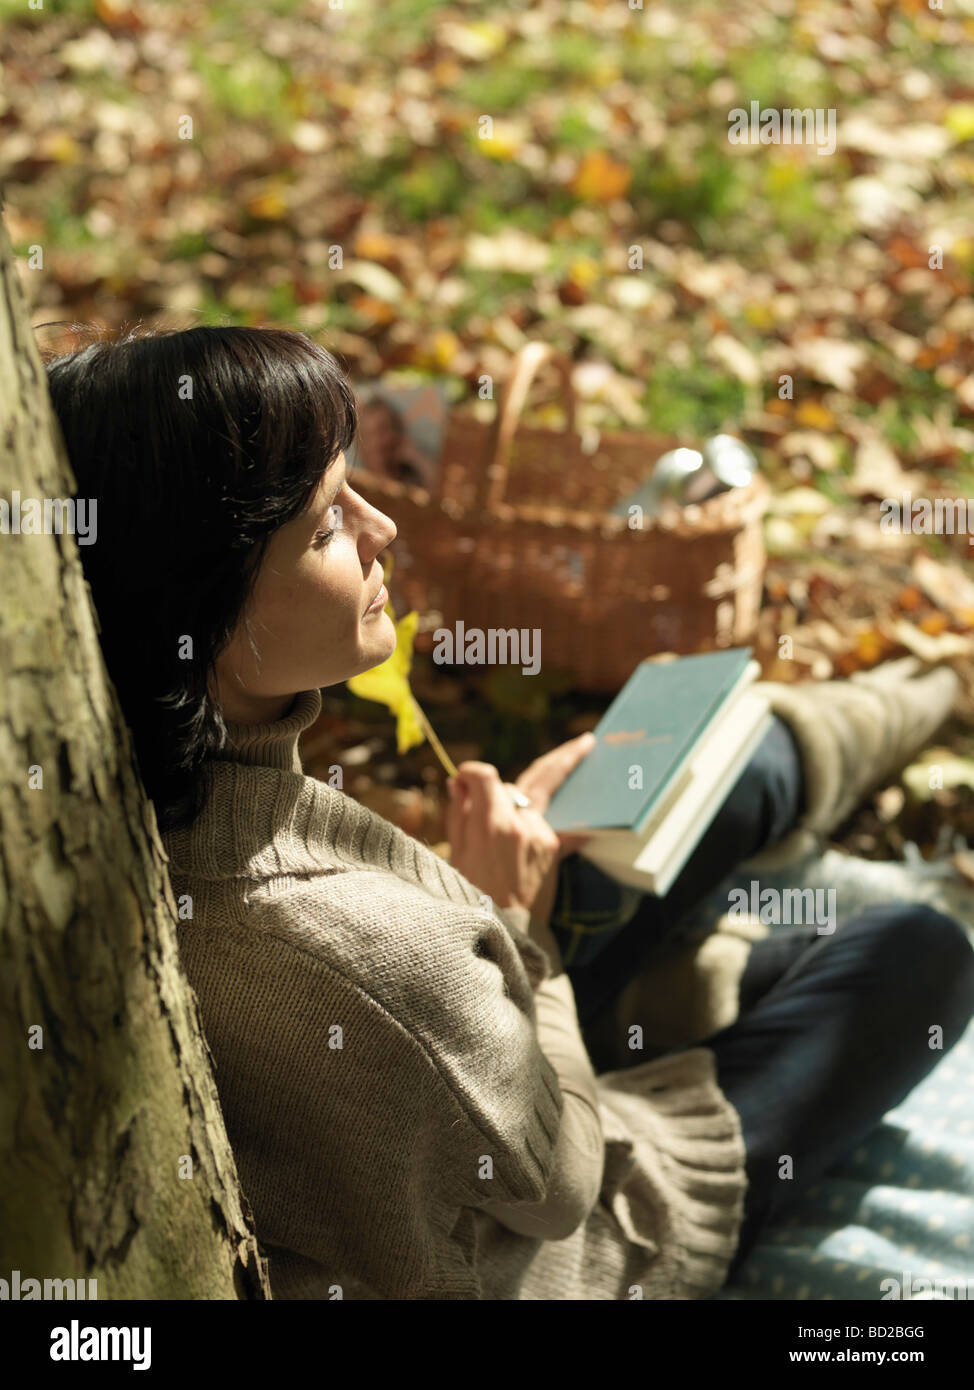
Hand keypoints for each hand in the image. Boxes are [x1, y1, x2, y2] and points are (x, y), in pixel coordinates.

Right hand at [446, 732, 596, 927]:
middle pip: (540, 776)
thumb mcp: (455, 853)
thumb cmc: (468, 896)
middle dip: (564, 757)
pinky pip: (566, 826)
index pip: (486, 777)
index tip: (464, 778)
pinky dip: (576, 819)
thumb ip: (460, 813)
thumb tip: (461, 783)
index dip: (471, 773)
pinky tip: (604, 810)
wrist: (502, 934)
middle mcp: (523, 825)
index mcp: (492, 824)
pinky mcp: (555, 852)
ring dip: (545, 788)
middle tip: (586, 742)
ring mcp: (543, 837)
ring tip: (585, 758)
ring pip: (541, 800)